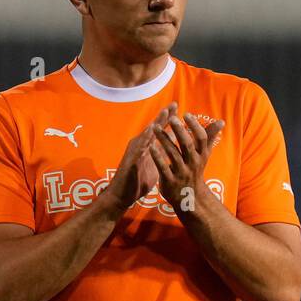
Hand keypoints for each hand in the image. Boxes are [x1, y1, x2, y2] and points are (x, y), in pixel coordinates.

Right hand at [102, 102, 179, 216]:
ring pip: (146, 135)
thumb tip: (172, 149)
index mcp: (147, 147)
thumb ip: (161, 156)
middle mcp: (140, 145)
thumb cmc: (137, 181)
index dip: (168, 119)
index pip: (159, 130)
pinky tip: (152, 133)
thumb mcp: (154, 166)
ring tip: (165, 113)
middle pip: (153, 128)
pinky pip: (139, 149)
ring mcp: (135, 152)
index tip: (178, 107)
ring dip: (156, 123)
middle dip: (164, 116)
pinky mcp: (131, 161)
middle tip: (174, 104)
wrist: (122, 196)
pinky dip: (145, 140)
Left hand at [150, 112, 224, 214]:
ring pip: (173, 154)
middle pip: (187, 145)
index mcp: (201, 155)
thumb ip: (209, 137)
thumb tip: (221, 121)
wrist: (190, 198)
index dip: (195, 126)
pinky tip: (150, 146)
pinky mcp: (170, 181)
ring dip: (164, 140)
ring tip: (156, 127)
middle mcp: (193, 163)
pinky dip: (157, 157)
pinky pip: (163, 168)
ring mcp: (182, 173)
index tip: (186, 114)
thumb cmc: (195, 171)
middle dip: (180, 131)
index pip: (201, 138)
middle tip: (172, 118)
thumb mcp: (204, 155)